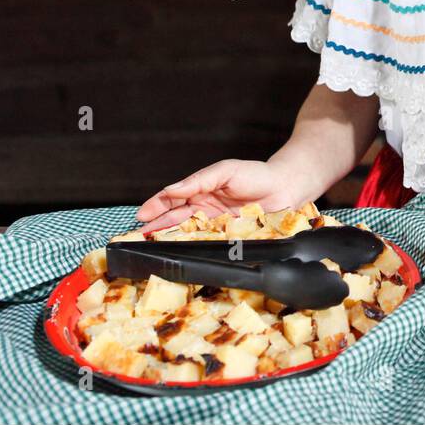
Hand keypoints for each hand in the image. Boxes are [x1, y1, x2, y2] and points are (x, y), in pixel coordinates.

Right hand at [135, 159, 309, 233]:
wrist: (287, 187)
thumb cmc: (257, 175)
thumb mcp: (225, 171)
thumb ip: (198, 181)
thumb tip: (171, 190)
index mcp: (200, 191)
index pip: (171, 200)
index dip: (155, 208)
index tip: (141, 217)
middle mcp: (204, 209)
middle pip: (174, 220)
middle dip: (155, 228)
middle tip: (137, 238)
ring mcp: (215, 225)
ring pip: (187, 234)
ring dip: (169, 240)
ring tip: (152, 247)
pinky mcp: (228, 239)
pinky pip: (207, 245)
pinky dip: (193, 249)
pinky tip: (181, 254)